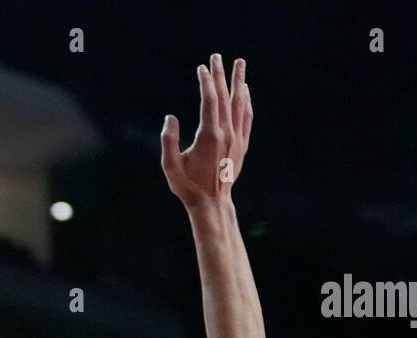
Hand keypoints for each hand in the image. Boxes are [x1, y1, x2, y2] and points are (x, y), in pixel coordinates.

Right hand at [160, 54, 251, 208]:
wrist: (212, 203)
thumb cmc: (187, 186)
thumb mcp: (170, 165)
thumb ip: (168, 141)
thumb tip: (170, 118)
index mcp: (209, 135)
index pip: (209, 100)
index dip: (206, 82)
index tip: (202, 67)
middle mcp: (226, 133)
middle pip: (225, 97)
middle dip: (220, 75)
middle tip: (217, 56)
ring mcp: (237, 138)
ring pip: (240, 103)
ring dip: (238, 82)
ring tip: (239, 64)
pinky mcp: (242, 145)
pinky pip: (247, 117)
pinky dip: (247, 101)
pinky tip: (245, 91)